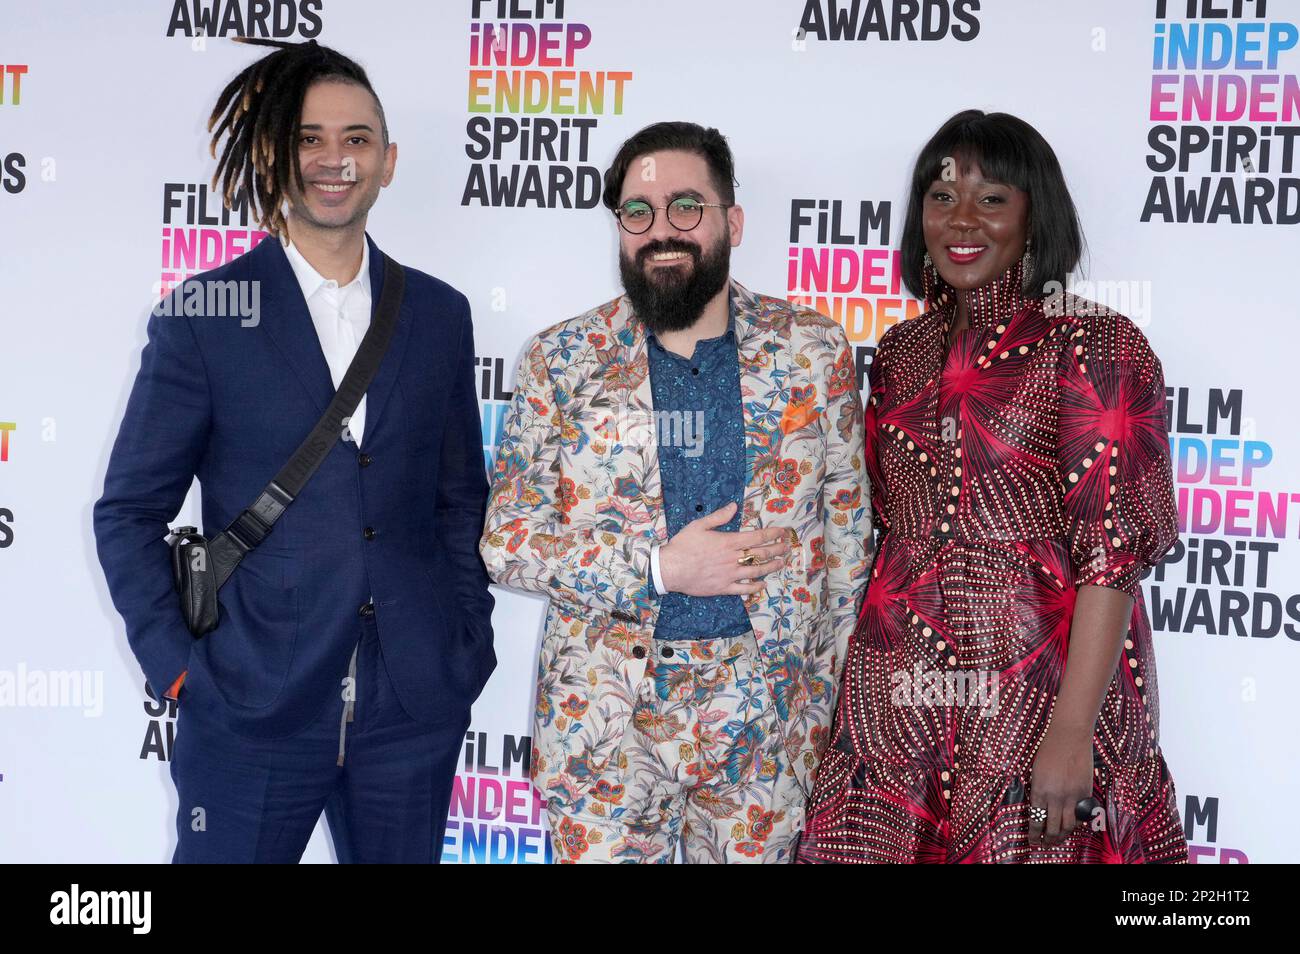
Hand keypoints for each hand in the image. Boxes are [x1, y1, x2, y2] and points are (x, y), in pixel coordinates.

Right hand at [658, 502, 790, 596]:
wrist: (670, 569)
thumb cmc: (682, 545)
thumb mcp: (698, 525)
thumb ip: (719, 517)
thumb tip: (734, 507)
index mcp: (728, 542)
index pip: (757, 537)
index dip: (772, 534)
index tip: (783, 532)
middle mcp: (732, 558)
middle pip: (761, 554)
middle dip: (777, 549)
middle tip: (787, 547)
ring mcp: (729, 575)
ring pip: (756, 571)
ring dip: (771, 567)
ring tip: (781, 563)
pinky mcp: (723, 588)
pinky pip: (744, 589)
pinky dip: (755, 587)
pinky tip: (763, 584)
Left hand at [1027, 725, 1094, 848]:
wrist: (1069, 736)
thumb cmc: (1049, 750)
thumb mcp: (1036, 772)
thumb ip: (1039, 791)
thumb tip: (1040, 807)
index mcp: (1039, 790)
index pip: (1036, 820)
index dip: (1034, 834)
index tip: (1033, 841)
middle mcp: (1056, 796)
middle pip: (1053, 828)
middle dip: (1048, 840)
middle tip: (1046, 845)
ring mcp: (1072, 796)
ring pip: (1069, 826)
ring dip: (1063, 836)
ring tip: (1059, 840)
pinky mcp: (1085, 792)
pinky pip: (1082, 815)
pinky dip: (1077, 823)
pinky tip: (1073, 826)